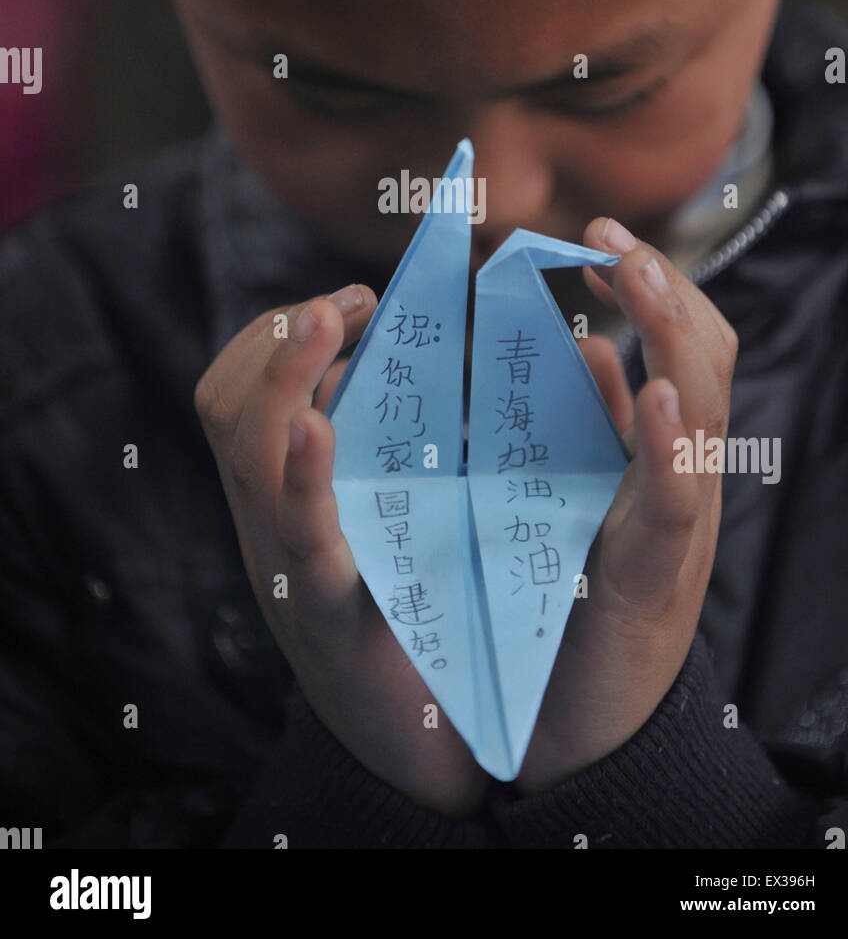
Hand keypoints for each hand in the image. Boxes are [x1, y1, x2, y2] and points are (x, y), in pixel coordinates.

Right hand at [194, 286, 488, 817]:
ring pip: (245, 455)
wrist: (427, 739)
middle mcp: (266, 523)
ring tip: (323, 320)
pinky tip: (314, 427)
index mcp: (280, 494)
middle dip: (275, 336)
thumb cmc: (421, 612)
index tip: (356, 303)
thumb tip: (412, 349)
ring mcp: (287, 568)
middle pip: (225, 407)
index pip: (235, 390)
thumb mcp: (390, 508)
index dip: (277, 331)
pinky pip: (299, 539)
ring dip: (277, 375)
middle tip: (352, 303)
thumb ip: (391, 438)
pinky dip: (299, 478)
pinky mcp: (332, 615)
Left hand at [515, 217, 737, 795]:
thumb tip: (594, 345)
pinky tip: (657, 394)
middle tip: (606, 234)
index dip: (650, 284)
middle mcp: (686, 480)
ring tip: (636, 271)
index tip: (596, 235)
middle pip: (706, 360)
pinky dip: (668, 443)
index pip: (681, 347)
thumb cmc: (577, 610)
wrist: (582, 731)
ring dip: (672, 334)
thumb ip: (597, 427)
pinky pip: (675, 502)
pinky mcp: (655, 578)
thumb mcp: (585, 496)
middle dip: (662, 287)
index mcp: (664, 456)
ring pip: (704, 412)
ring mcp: (681, 526)